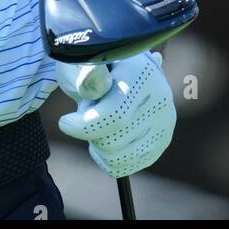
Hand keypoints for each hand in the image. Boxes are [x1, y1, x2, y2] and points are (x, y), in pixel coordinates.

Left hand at [54, 50, 176, 177]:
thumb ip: (87, 74)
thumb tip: (94, 78)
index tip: (64, 122)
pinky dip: (106, 158)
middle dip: (89, 131)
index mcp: (142, 72)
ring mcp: (165, 121)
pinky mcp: (161, 140)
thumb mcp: (83, 62)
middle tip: (88, 110)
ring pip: (116, 158)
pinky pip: (124, 166)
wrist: (114, 66)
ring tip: (98, 120)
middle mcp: (161, 97)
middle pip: (112, 141)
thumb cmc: (91, 64)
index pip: (115, 116)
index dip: (85, 126)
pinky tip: (103, 136)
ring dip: (97, 144)